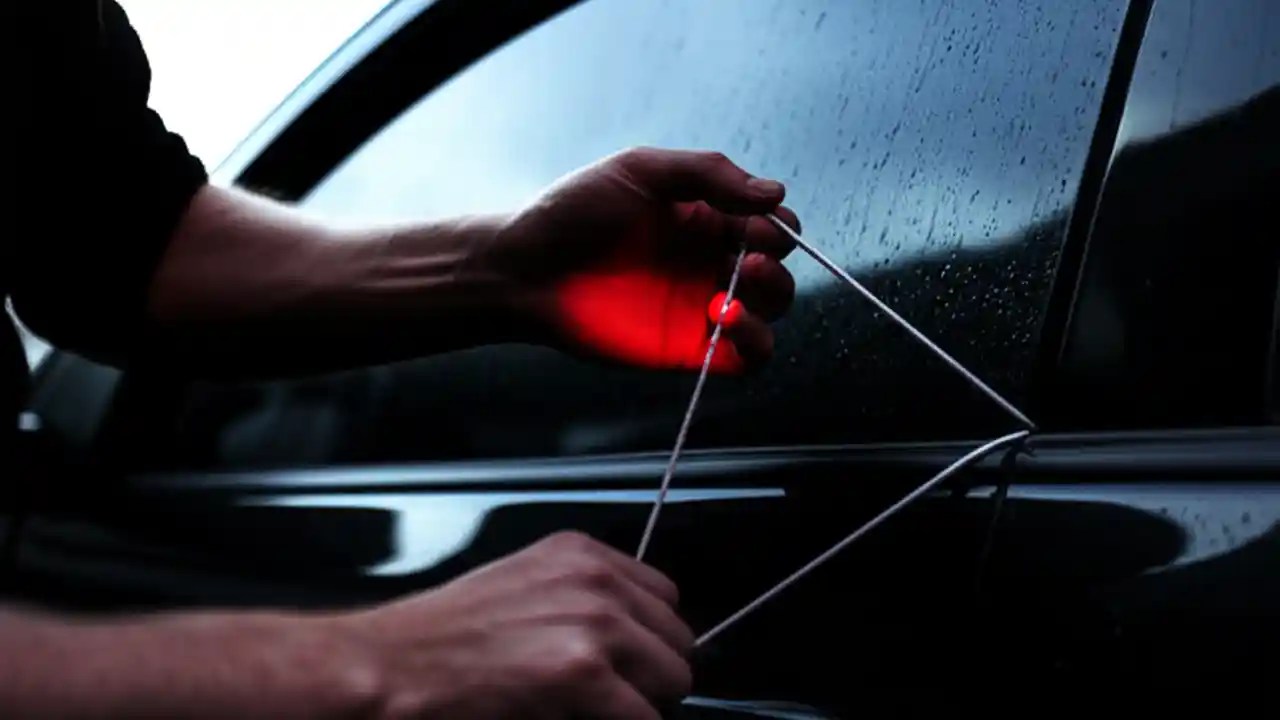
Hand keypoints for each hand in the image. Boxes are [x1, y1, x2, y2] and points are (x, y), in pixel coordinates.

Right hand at [333, 531, 692, 718]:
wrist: (390, 666)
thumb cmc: (440, 638)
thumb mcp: (524, 588)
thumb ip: (583, 600)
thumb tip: (634, 640)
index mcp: (581, 554)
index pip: (666, 598)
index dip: (650, 641)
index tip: (632, 666)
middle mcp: (595, 581)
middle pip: (678, 641)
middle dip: (652, 678)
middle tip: (611, 700)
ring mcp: (593, 626)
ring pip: (672, 683)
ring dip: (641, 707)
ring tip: (593, 712)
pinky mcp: (582, 674)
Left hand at [485, 147, 799, 372]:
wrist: (523, 270)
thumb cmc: (572, 213)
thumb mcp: (641, 170)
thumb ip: (708, 174)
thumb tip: (775, 193)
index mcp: (702, 217)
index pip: (768, 221)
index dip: (776, 223)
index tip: (756, 223)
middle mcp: (706, 261)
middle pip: (777, 265)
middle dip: (776, 259)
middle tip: (750, 257)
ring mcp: (699, 306)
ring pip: (771, 310)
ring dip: (772, 298)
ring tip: (733, 288)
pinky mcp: (687, 348)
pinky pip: (745, 358)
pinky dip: (755, 343)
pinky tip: (726, 322)